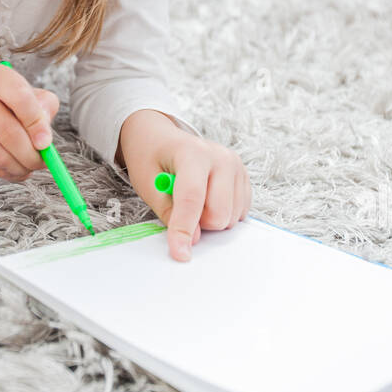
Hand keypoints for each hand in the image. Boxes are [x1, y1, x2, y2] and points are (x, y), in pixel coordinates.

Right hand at [0, 62, 58, 177]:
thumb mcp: (24, 94)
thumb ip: (43, 107)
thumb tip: (45, 137)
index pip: (19, 97)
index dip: (36, 123)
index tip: (46, 143)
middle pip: (8, 131)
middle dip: (30, 154)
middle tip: (42, 162)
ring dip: (19, 167)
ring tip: (29, 167)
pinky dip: (5, 173)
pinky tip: (13, 169)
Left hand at [117, 110, 251, 261]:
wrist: (161, 138)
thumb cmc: (151, 159)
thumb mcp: (147, 184)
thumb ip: (169, 213)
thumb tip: (193, 240)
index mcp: (193, 153)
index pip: (192, 197)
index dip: (184, 228)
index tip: (180, 253)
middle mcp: (221, 157)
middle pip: (219, 214)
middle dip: (198, 223)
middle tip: (179, 207)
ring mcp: (237, 166)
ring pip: (231, 218)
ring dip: (209, 219)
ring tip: (193, 199)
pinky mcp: (244, 177)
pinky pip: (239, 213)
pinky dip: (222, 214)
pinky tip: (208, 197)